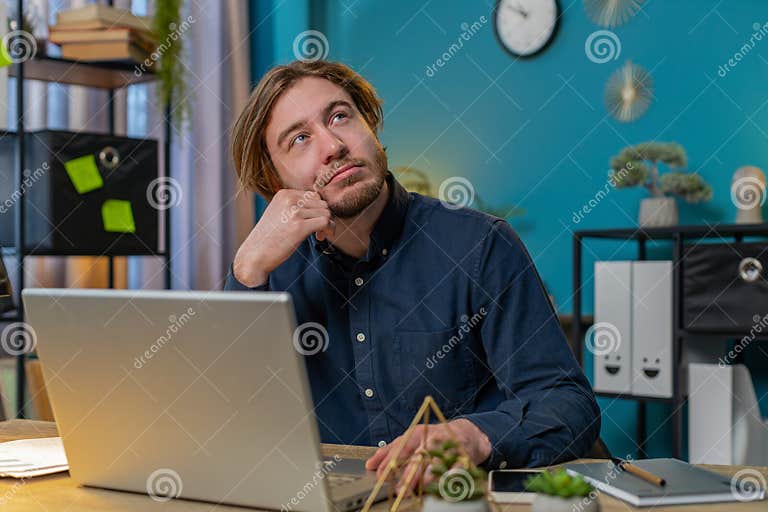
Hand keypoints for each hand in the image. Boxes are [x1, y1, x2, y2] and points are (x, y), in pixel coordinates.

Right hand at [233, 189, 334, 286]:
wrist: (254, 255)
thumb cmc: (268, 238)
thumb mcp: (279, 214)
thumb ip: (295, 207)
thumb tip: (323, 208)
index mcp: (284, 194)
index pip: (314, 196)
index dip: (317, 210)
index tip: (314, 224)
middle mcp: (289, 199)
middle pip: (322, 204)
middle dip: (324, 218)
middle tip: (318, 232)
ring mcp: (294, 212)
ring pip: (326, 213)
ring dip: (327, 225)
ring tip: (319, 236)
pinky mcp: (299, 226)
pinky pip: (325, 222)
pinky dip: (328, 230)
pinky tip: (321, 238)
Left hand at [364, 419, 490, 492]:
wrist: (466, 434)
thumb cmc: (433, 437)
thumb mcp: (410, 439)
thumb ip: (391, 451)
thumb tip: (370, 464)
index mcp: (416, 433)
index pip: (401, 447)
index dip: (391, 461)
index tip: (381, 475)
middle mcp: (432, 438)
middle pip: (419, 456)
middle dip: (409, 473)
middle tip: (401, 488)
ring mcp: (448, 446)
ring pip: (438, 460)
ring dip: (429, 475)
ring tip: (423, 486)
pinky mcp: (463, 456)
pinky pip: (458, 466)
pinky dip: (453, 474)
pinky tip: (447, 481)